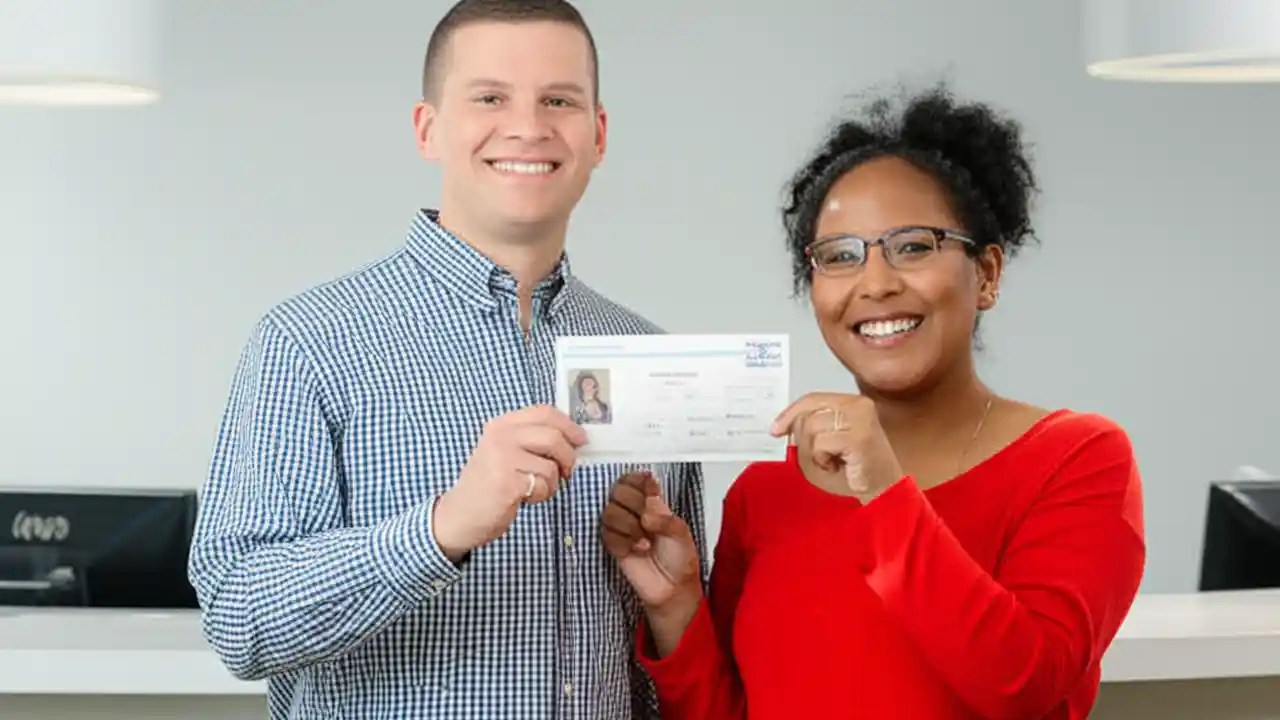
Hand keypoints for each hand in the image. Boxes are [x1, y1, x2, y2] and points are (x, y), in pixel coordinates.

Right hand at [433, 405, 585, 561]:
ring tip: (535, 488)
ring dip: (552, 482)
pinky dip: (541, 495)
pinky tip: (525, 498)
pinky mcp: (507, 482)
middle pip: (553, 437)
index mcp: (502, 425)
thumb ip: (532, 439)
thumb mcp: (505, 451)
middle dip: (568, 456)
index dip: (568, 425)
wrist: (460, 515)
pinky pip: (543, 485)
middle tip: (567, 471)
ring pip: (551, 465)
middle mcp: (500, 437)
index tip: (580, 439)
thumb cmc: (488, 484)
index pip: (545, 412)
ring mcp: (502, 458)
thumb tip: (574, 437)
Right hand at [601, 472, 701, 616]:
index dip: (638, 481)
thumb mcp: (681, 533)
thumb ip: (664, 518)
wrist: (672, 587)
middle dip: (634, 504)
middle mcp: (634, 510)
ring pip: (609, 512)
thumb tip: (646, 512)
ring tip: (646, 542)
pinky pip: (607, 534)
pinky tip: (637, 550)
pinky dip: (623, 542)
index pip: (635, 479)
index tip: (649, 493)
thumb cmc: (680, 557)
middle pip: (617, 490)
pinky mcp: (613, 545)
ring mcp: (622, 527)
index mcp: (652, 501)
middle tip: (648, 521)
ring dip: (628, 526)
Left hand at [771, 393, 903, 501]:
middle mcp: (859, 405)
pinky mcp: (859, 436)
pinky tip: (838, 466)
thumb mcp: (825, 444)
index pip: (813, 398)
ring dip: (816, 451)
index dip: (791, 413)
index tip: (776, 429)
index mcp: (853, 403)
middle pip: (809, 413)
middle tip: (824, 457)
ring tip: (834, 461)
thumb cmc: (856, 471)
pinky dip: (823, 458)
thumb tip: (784, 424)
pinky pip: (821, 443)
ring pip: (812, 427)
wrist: (883, 493)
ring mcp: (861, 419)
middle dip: (807, 440)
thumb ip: (808, 428)